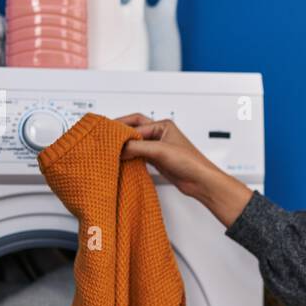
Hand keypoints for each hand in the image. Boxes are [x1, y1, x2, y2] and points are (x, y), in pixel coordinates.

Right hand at [117, 113, 252, 227]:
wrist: (201, 181)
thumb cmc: (190, 162)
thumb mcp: (160, 151)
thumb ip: (137, 147)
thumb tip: (119, 148)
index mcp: (163, 125)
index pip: (136, 124)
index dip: (121, 130)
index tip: (109, 138)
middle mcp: (160, 134)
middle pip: (134, 130)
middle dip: (120, 133)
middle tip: (105, 137)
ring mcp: (158, 147)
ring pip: (135, 143)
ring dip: (124, 146)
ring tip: (111, 150)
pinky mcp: (157, 160)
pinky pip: (138, 155)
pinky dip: (129, 157)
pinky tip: (122, 160)